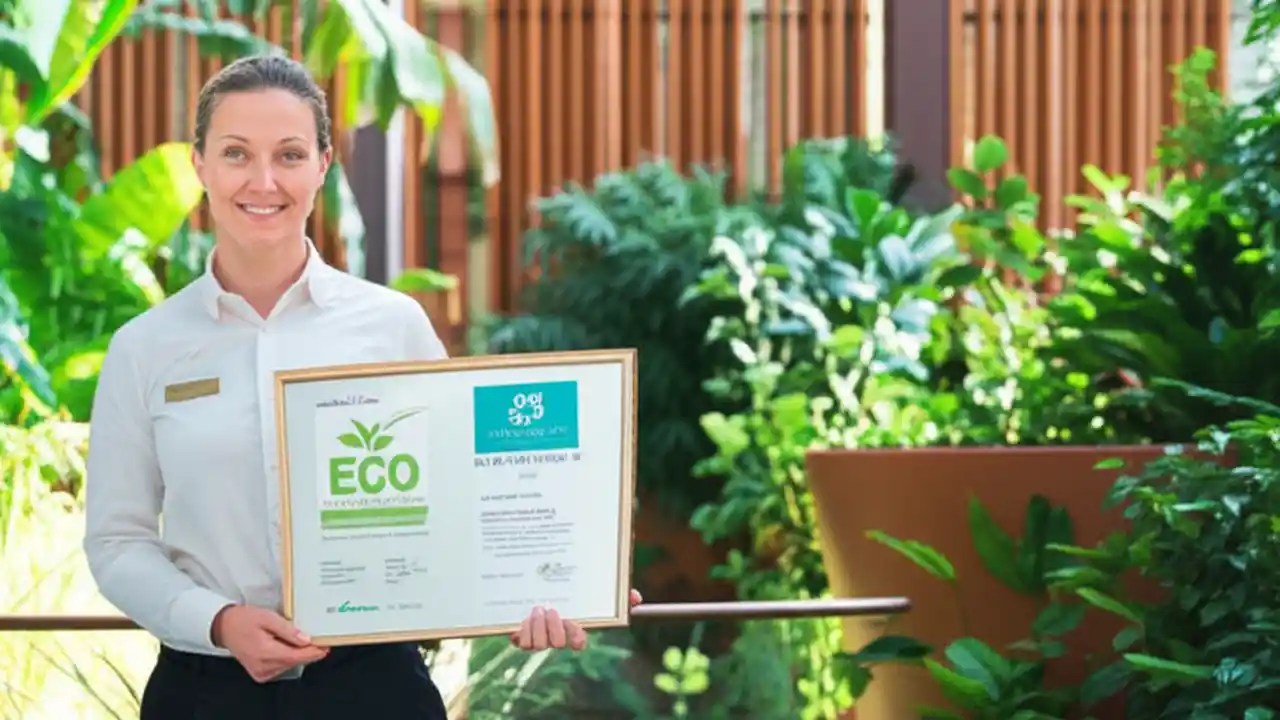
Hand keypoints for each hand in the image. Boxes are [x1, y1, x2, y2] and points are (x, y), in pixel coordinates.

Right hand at [211, 604, 328, 682]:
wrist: (225, 627)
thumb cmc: (244, 619)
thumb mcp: (268, 618)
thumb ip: (288, 630)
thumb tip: (306, 640)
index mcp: (264, 652)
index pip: (296, 656)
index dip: (313, 652)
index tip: (326, 645)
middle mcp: (263, 666)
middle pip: (294, 661)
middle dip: (308, 651)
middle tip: (319, 639)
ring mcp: (261, 672)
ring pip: (289, 664)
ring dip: (298, 654)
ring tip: (299, 639)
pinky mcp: (260, 674)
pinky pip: (281, 666)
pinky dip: (288, 657)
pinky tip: (287, 646)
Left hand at [511, 589, 642, 651]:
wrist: (533, 586)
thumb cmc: (569, 592)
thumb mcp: (592, 589)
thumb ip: (618, 594)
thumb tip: (636, 598)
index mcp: (573, 627)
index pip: (578, 641)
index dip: (576, 637)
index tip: (574, 625)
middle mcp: (556, 636)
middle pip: (557, 643)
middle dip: (554, 627)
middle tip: (551, 608)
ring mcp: (538, 637)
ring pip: (537, 645)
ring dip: (537, 627)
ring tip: (537, 608)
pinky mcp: (521, 636)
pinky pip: (521, 642)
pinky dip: (522, 630)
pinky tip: (524, 616)